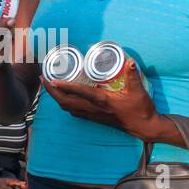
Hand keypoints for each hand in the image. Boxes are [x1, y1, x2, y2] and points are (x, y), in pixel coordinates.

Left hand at [43, 61, 158, 138]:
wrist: (144, 127)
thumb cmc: (141, 109)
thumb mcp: (139, 91)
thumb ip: (133, 75)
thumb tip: (130, 61)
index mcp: (103, 101)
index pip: (80, 93)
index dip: (65, 87)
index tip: (52, 80)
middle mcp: (95, 109)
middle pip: (66, 102)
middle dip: (52, 92)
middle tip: (44, 78)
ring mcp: (94, 115)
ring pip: (69, 108)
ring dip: (57, 98)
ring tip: (50, 86)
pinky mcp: (96, 118)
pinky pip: (75, 112)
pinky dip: (66, 104)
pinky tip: (65, 97)